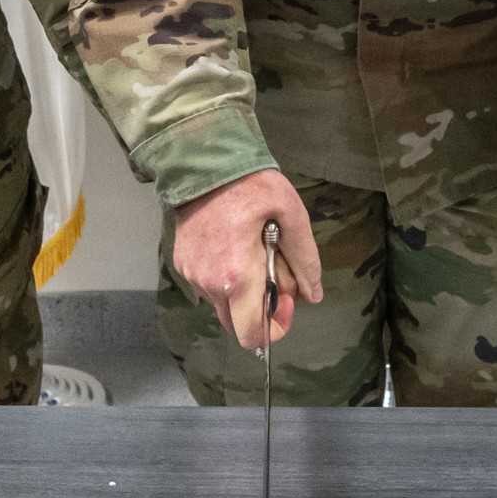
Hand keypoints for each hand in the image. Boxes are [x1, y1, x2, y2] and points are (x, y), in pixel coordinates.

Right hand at [171, 169, 321, 350]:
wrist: (203, 163)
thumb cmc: (250, 185)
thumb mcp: (291, 215)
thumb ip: (305, 259)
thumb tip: (313, 293)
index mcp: (237, 276)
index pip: (252, 334)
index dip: (275, 327)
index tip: (287, 301)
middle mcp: (210, 282)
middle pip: (238, 323)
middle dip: (260, 309)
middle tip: (274, 275)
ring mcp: (192, 275)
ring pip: (223, 303)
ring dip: (242, 291)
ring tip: (254, 252)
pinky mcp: (183, 264)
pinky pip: (209, 286)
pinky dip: (226, 278)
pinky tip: (235, 247)